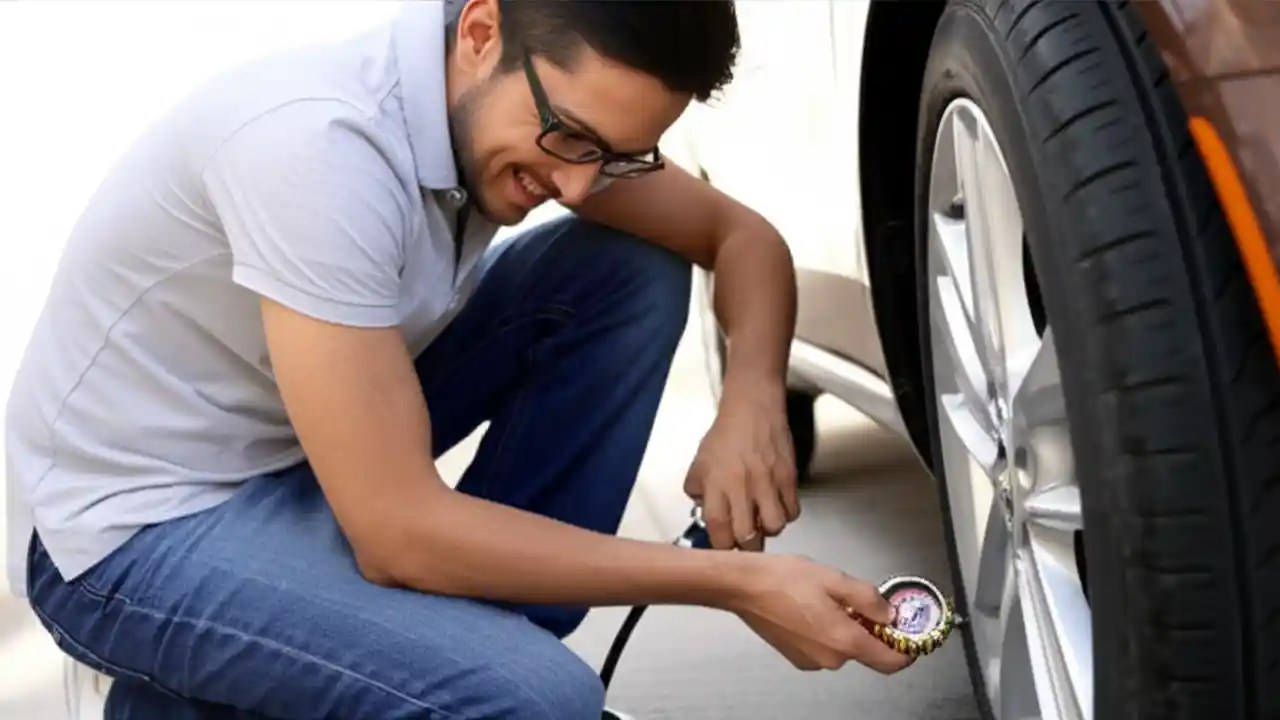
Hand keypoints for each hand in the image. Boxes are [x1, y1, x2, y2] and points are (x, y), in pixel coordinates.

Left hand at [686, 385, 800, 549]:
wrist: (753, 409)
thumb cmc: (725, 436)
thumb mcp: (699, 463)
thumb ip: (698, 492)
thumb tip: (705, 513)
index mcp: (716, 484)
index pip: (719, 529)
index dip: (722, 545)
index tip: (723, 545)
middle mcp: (742, 487)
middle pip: (748, 537)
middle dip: (745, 546)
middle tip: (744, 539)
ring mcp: (768, 483)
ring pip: (774, 527)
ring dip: (768, 529)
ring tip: (761, 520)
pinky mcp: (789, 478)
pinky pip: (792, 512)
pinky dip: (786, 514)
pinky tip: (776, 505)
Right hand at [729, 554, 914, 673]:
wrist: (744, 587)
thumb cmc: (785, 579)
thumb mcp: (835, 579)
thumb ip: (868, 599)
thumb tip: (889, 615)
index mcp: (845, 641)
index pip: (890, 661)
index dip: (906, 651)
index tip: (909, 635)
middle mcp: (830, 659)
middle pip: (866, 652)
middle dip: (869, 629)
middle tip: (861, 601)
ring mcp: (812, 661)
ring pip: (844, 648)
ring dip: (846, 628)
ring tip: (829, 599)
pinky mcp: (797, 657)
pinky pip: (824, 648)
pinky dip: (827, 632)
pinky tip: (813, 608)